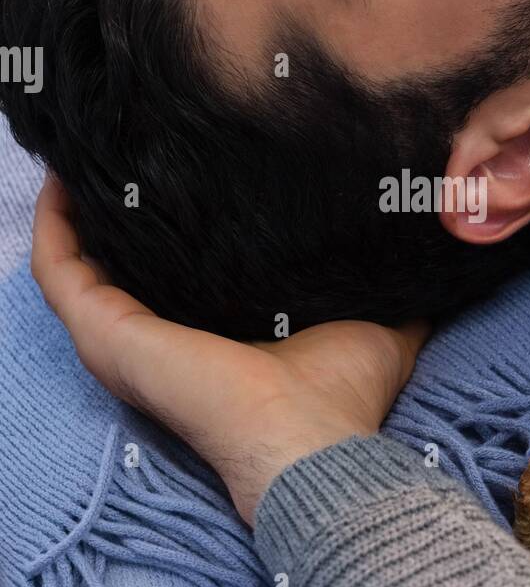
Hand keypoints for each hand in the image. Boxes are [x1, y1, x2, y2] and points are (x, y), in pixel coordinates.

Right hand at [31, 176, 426, 523]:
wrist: (310, 439)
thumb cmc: (340, 394)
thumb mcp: (377, 323)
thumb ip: (387, 286)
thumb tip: (418, 245)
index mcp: (208, 340)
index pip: (173, 275)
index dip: (167, 226)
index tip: (175, 169)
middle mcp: (156, 342)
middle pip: (116, 266)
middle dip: (113, 210)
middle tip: (122, 147)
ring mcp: (122, 341)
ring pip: (75, 265)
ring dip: (73, 209)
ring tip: (83, 151)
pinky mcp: (104, 334)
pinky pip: (58, 271)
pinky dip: (54, 223)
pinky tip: (63, 175)